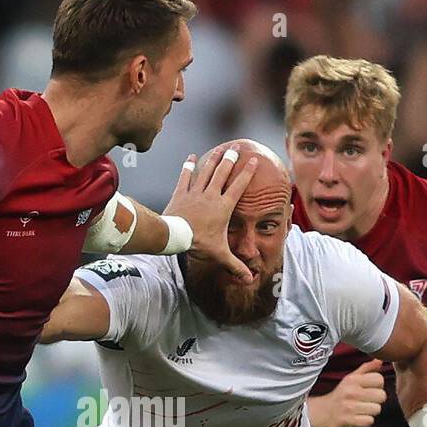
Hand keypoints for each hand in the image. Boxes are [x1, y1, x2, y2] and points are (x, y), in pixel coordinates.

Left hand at [164, 147, 255, 282]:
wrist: (173, 236)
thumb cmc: (198, 243)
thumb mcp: (219, 254)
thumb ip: (235, 265)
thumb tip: (249, 279)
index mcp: (223, 206)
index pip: (239, 186)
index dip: (247, 172)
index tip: (253, 159)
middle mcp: (211, 195)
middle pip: (223, 173)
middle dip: (230, 159)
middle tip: (235, 147)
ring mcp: (195, 192)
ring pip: (206, 171)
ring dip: (213, 159)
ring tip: (219, 150)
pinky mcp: (181, 193)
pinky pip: (185, 176)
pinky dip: (188, 166)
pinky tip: (191, 157)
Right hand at [317, 359, 386, 426]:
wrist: (322, 413)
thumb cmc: (340, 395)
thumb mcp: (351, 379)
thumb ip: (367, 369)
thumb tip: (380, 360)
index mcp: (353, 380)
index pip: (379, 379)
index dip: (378, 386)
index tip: (370, 389)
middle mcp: (351, 392)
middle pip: (381, 395)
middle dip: (376, 400)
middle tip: (366, 401)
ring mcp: (349, 407)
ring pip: (377, 409)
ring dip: (371, 412)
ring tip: (362, 410)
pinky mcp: (348, 421)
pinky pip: (369, 421)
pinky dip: (365, 421)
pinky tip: (358, 418)